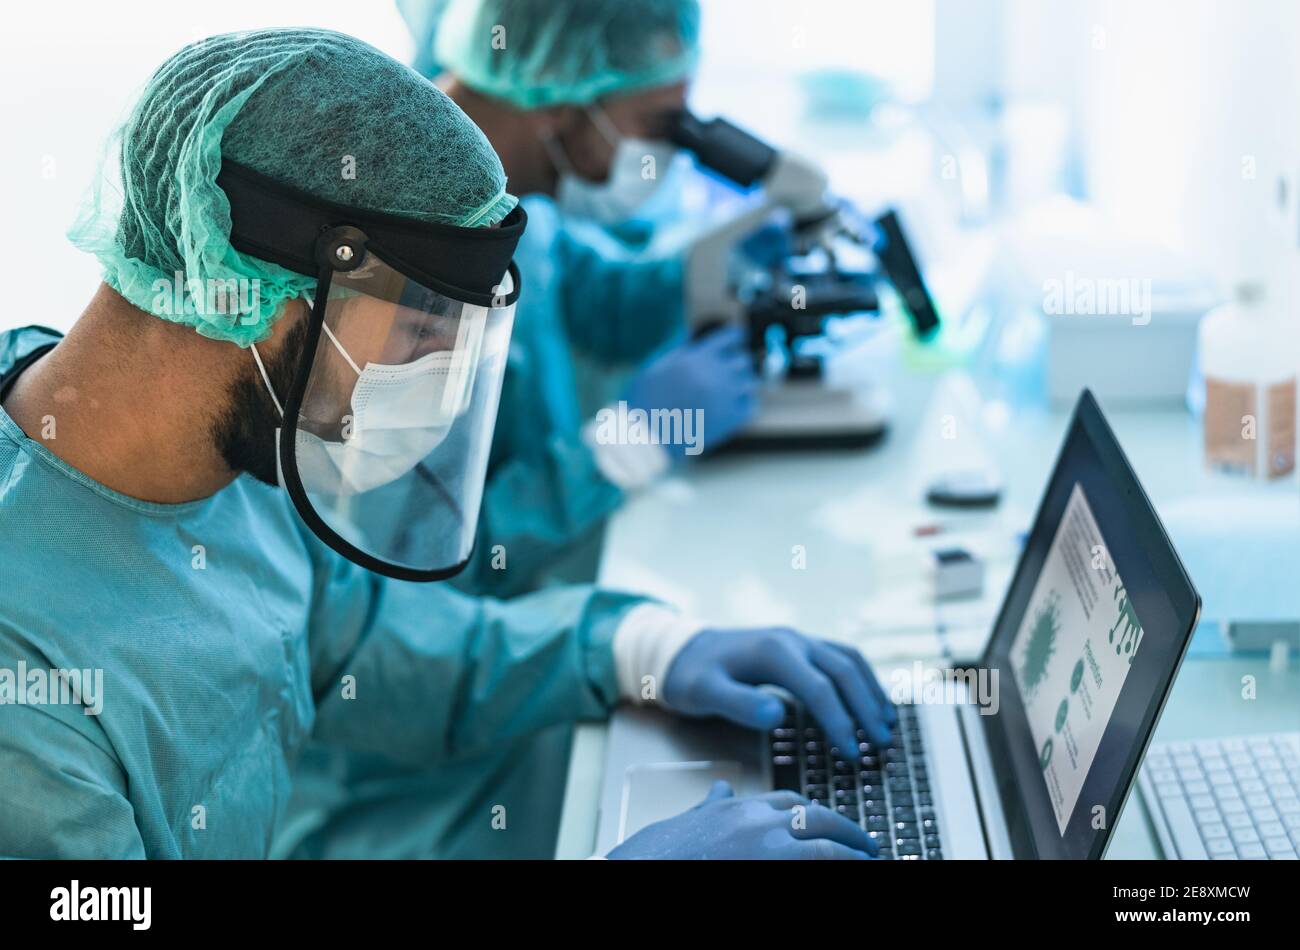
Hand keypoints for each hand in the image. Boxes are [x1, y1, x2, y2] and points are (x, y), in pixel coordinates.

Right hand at [607, 780, 876, 858]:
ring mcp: (767, 851)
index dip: (816, 815)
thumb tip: (719, 791)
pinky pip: (817, 867)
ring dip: (853, 855)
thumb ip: (709, 807)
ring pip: (827, 849)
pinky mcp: (771, 868)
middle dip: (849, 833)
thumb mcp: (686, 822)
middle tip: (869, 847)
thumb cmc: (658, 854)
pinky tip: (854, 869)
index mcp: (739, 809)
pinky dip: (838, 867)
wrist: (640, 866)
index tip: (832, 826)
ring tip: (870, 861)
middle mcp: (758, 825)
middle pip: (821, 822)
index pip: (792, 803)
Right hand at [623, 325, 757, 458]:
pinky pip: (751, 406)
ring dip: (742, 383)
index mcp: (697, 358)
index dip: (735, 336)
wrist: (646, 437)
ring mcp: (725, 397)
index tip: (738, 338)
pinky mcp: (730, 419)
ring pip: (751, 382)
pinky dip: (745, 404)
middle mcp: (715, 374)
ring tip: (732, 388)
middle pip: (744, 359)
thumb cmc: (645, 401)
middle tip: (733, 367)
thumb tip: (691, 333)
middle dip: (738, 361)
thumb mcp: (655, 366)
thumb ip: (676, 348)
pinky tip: (734, 405)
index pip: (729, 338)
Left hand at [662, 628, 895, 752]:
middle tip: (883, 744)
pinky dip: (862, 679)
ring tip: (888, 725)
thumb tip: (778, 715)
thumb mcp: (703, 693)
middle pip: (843, 670)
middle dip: (866, 707)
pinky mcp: (800, 646)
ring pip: (848, 660)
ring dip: (871, 690)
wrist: (681, 649)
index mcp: (773, 651)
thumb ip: (739, 704)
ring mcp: (799, 640)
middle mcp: (793, 639)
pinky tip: (871, 701)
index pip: (819, 687)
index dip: (839, 720)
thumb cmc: (692, 675)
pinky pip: (841, 658)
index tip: (854, 752)